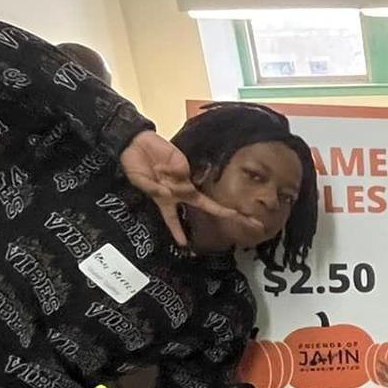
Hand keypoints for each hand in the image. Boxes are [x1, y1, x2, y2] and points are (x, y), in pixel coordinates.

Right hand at [120, 131, 262, 247]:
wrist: (136, 142)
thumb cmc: (135, 165)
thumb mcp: (139, 180)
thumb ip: (152, 189)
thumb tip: (166, 194)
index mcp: (165, 199)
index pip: (173, 219)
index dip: (177, 231)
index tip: (184, 245)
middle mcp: (179, 191)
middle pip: (207, 206)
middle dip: (229, 214)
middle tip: (252, 223)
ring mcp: (185, 178)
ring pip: (193, 190)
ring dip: (179, 188)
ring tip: (158, 171)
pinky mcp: (186, 165)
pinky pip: (182, 172)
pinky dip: (170, 170)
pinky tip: (159, 166)